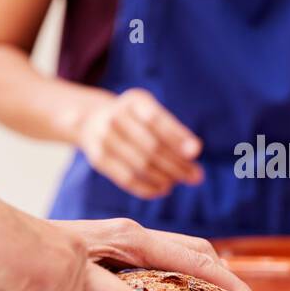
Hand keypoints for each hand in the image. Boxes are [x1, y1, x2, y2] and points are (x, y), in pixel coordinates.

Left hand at [65, 217, 257, 290]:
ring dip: (205, 278)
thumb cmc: (28, 255)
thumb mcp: (66, 283)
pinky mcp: (115, 248)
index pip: (193, 258)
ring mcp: (125, 240)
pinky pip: (161, 261)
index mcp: (128, 240)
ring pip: (181, 255)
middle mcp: (132, 235)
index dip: (225, 282)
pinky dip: (182, 277)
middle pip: (196, 252)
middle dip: (224, 279)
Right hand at [76, 88, 203, 198]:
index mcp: (134, 101)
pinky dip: (148, 188)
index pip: (157, 120)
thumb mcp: (152, 113)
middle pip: (151, 146)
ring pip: (141, 165)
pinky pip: (126, 179)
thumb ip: (174, 131)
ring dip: (165, 177)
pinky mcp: (98, 159)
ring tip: (179, 182)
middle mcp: (115, 116)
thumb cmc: (136, 119)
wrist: (93, 120)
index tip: (196, 152)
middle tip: (196, 176)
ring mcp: (103, 138)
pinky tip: (162, 189)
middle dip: (177, 164)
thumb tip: (195, 152)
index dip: (177, 137)